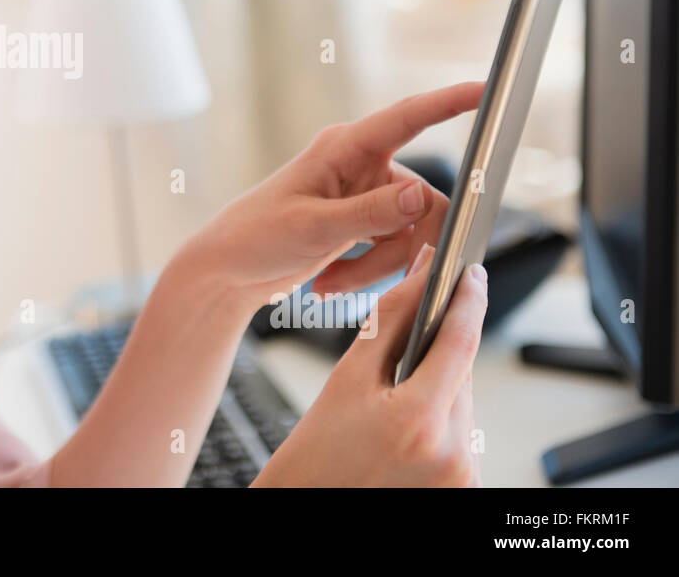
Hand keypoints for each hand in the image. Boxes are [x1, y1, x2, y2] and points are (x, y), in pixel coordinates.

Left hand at [179, 80, 484, 304]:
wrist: (226, 270)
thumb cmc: (254, 236)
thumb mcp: (312, 228)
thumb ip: (370, 214)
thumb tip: (424, 196)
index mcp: (345, 147)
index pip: (408, 117)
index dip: (450, 102)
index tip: (487, 90)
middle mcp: (360, 164)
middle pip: (423, 202)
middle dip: (400, 246)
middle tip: (362, 278)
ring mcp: (363, 194)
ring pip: (411, 232)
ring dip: (379, 266)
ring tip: (331, 285)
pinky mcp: (361, 222)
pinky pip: (393, 247)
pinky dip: (369, 271)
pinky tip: (330, 284)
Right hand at [251, 242, 487, 485]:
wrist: (310, 508)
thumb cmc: (316, 453)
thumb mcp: (347, 378)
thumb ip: (390, 321)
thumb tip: (421, 275)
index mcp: (417, 419)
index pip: (459, 341)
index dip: (468, 299)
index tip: (472, 273)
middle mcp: (451, 453)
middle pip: (461, 375)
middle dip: (436, 358)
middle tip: (395, 368)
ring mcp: (463, 477)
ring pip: (462, 407)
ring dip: (438, 395)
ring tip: (390, 414)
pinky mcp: (467, 491)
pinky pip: (462, 439)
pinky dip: (439, 427)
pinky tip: (403, 437)